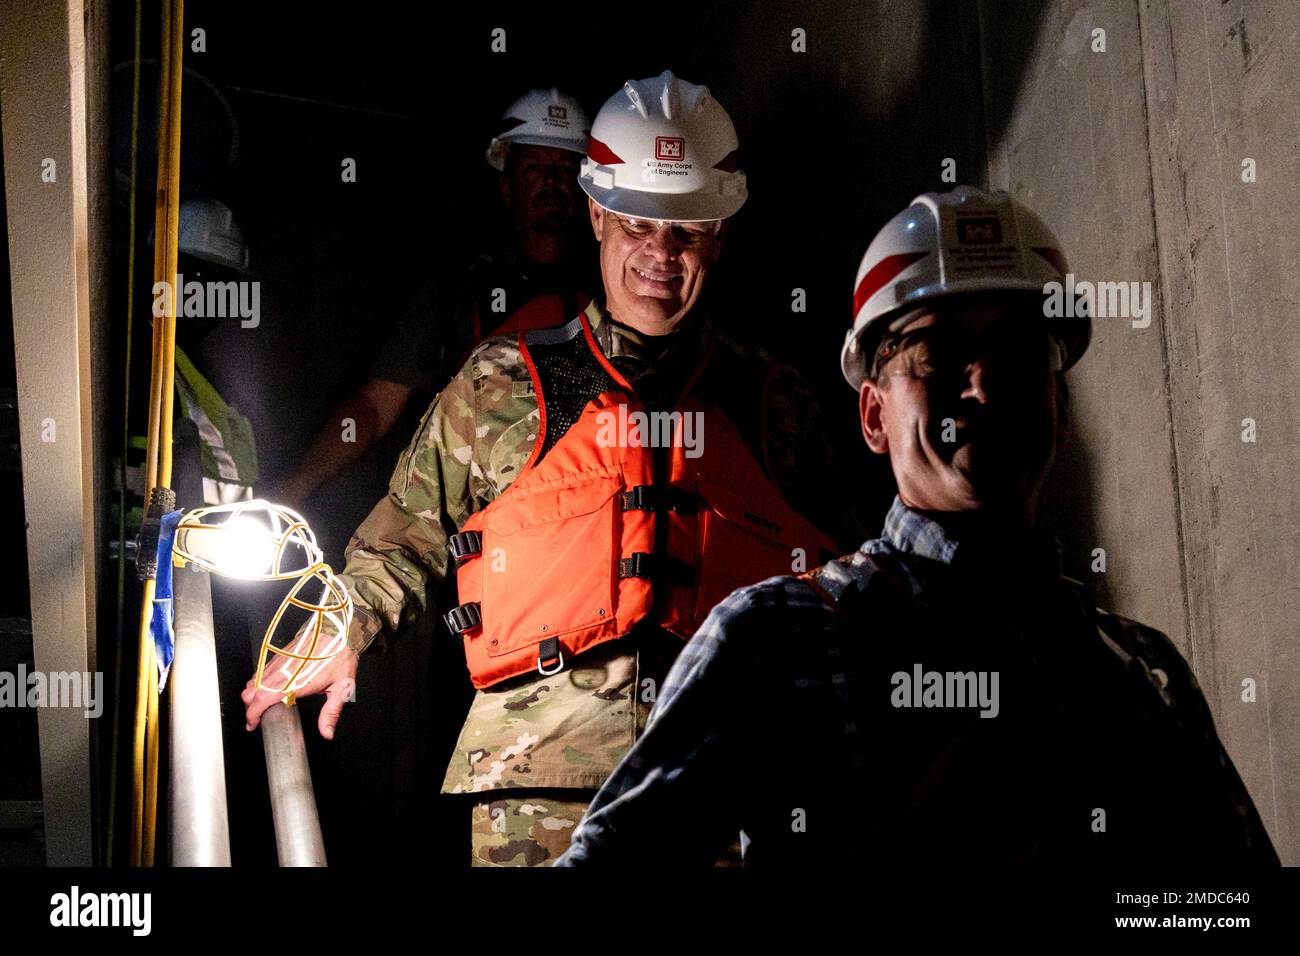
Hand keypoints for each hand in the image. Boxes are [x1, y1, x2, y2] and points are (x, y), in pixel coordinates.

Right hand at [242, 645, 358, 739]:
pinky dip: (257, 683)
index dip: (252, 714)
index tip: (252, 725)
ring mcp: (279, 662)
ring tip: (261, 707)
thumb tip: (326, 733)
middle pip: (251, 692)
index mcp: (295, 683)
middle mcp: (282, 672)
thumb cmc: (341, 658)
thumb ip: (331, 713)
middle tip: (257, 718)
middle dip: (249, 708)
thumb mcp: (342, 689)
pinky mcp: (279, 656)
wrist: (339, 632)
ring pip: (253, 681)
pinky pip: (260, 671)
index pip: (263, 700)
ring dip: (252, 695)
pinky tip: (267, 690)